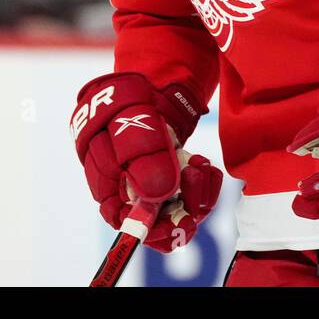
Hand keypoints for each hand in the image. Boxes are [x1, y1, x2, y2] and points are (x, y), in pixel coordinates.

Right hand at [70, 72, 221, 251]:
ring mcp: (158, 188)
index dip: (157, 231)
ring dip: (199, 190)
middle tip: (194, 172)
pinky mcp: (177, 180)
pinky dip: (205, 182)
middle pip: (163, 224)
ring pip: (185, 210)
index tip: (182, 220)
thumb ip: (142, 158)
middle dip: (187, 205)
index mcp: (112, 190)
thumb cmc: (124, 106)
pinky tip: (201, 162)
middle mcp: (135, 196)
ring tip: (197, 162)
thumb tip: (160, 194)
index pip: (132, 227)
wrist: (143, 86)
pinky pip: (197, 195)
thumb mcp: (129, 126)